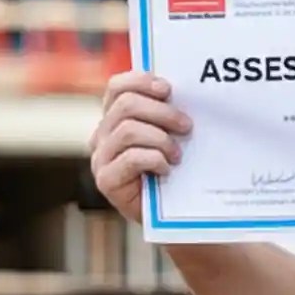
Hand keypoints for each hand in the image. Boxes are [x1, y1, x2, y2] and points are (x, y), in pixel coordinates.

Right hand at [88, 71, 192, 223]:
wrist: (175, 214)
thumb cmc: (179, 169)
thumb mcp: (176, 135)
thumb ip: (173, 113)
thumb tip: (193, 89)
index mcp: (116, 117)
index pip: (118, 86)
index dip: (141, 81)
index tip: (169, 89)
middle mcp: (103, 135)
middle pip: (126, 105)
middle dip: (163, 112)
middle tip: (187, 126)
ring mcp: (101, 158)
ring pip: (128, 130)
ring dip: (161, 139)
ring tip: (178, 154)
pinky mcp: (106, 180)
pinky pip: (131, 157)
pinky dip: (155, 159)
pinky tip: (167, 169)